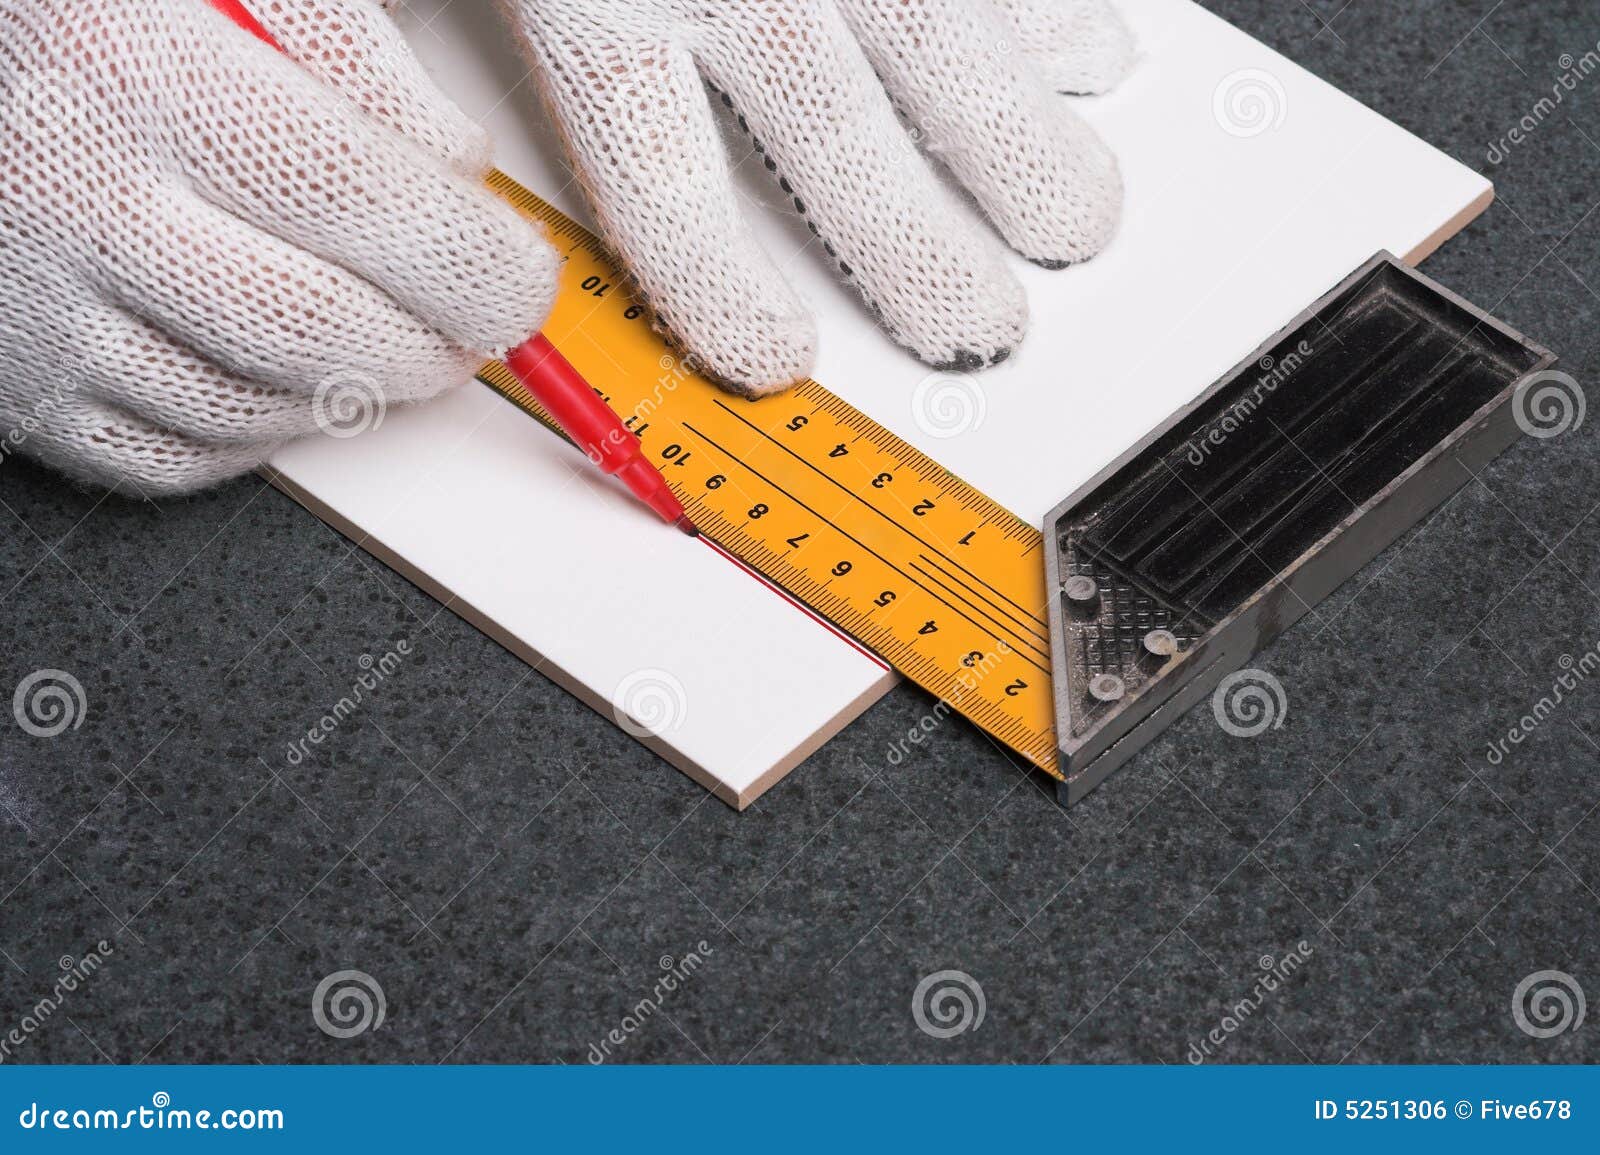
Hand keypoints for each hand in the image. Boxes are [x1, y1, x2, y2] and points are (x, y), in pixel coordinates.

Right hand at [0, 0, 557, 494]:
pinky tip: (285, 368)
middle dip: (432, 346)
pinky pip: (184, 458)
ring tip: (384, 332)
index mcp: (133, 63)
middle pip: (315, 328)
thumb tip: (460, 170)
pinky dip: (266, 429)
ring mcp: (36, 306)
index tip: (518, 281)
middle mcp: (70, 192)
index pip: (358, 198)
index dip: (472, 261)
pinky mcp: (21, 392)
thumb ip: (355, 55)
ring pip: (258, 408)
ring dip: (358, 390)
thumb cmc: (115, 28)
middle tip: (471, 324)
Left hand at [497, 0, 1132, 392]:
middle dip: (916, 254)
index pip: (660, 183)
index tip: (771, 359)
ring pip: (949, 43)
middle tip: (976, 330)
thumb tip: (437, 164)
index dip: (723, 291)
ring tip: (1072, 223)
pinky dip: (1061, 14)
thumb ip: (397, 49)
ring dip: (1024, 149)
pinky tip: (1095, 57)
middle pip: (833, 140)